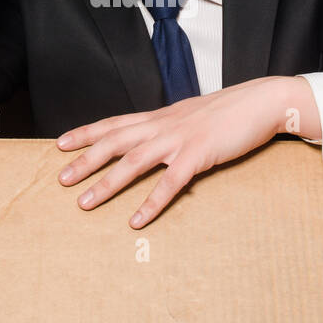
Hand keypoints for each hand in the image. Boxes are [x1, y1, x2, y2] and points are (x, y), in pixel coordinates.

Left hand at [54, 76, 312, 228]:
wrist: (262, 102)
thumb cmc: (229, 112)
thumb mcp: (191, 116)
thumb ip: (170, 127)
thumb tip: (155, 138)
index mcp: (160, 117)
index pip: (115, 122)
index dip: (86, 132)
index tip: (60, 144)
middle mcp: (163, 126)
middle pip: (115, 142)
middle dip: (85, 160)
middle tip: (61, 179)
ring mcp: (179, 140)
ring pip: (133, 161)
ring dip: (107, 183)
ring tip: (85, 203)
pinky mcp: (198, 155)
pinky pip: (170, 183)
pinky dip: (151, 203)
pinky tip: (136, 221)